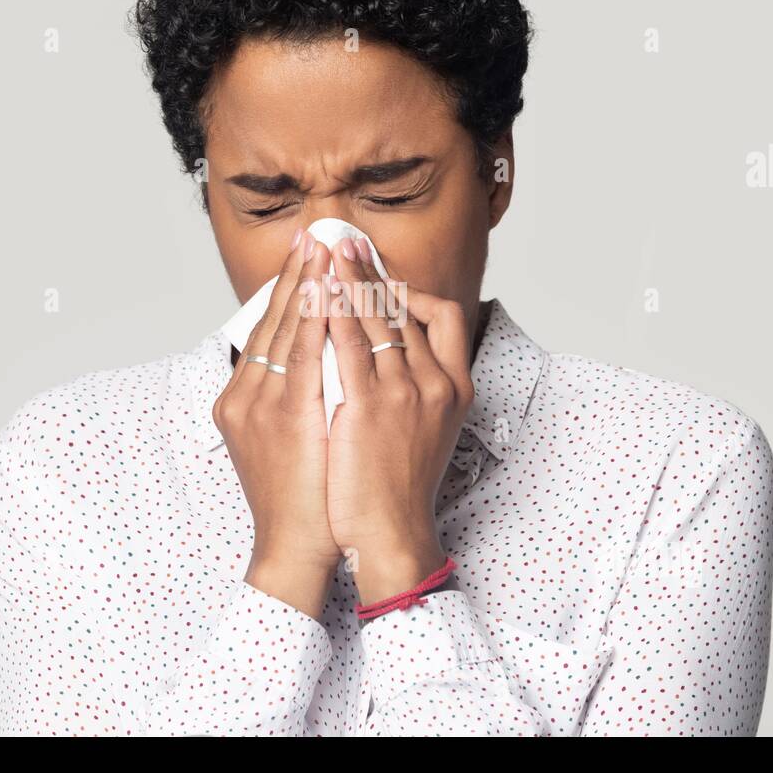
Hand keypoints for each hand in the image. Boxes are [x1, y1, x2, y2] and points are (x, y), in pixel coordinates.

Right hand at [213, 230, 341, 616]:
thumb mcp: (285, 441)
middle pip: (270, 320)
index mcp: (240, 398)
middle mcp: (243, 395)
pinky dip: (313, 318)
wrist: (295, 545)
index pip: (264, 330)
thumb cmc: (300, 499)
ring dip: (305, 283)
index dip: (285, 289)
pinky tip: (328, 291)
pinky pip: (302, 354)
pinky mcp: (283, 415)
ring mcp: (259, 404)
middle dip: (294, 274)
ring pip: (284, 329)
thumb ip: (291, 399)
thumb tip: (313, 363)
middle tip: (313, 233)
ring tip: (322, 246)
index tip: (304, 255)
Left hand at [323, 236, 474, 604]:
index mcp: (455, 386)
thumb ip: (417, 387)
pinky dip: (333, 312)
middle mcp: (435, 382)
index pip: (445, 315)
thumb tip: (394, 352)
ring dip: (349, 277)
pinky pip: (348, 344)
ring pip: (374, 318)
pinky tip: (316, 290)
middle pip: (403, 308)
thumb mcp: (427, 429)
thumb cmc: (399, 485)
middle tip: (345, 240)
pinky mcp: (368, 407)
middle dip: (370, 270)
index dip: (411, 288)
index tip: (383, 274)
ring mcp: (404, 393)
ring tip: (327, 249)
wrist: (388, 532)